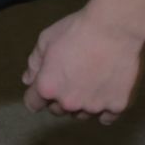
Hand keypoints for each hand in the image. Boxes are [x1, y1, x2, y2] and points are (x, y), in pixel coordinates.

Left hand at [21, 10, 144, 123]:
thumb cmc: (77, 30)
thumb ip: (34, 63)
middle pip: (58, 110)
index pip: (33, 103)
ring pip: (82, 114)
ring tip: (90, 82)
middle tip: (70, 77)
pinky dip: (105, 109)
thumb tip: (28, 80)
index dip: (36, 94)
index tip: (44, 87)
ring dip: (82, 104)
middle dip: (59, 98)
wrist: (114, 28)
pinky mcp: (116, 105)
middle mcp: (69, 102)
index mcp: (48, 87)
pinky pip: (107, 117)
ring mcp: (94, 106)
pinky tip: (106, 93)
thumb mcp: (46, 39)